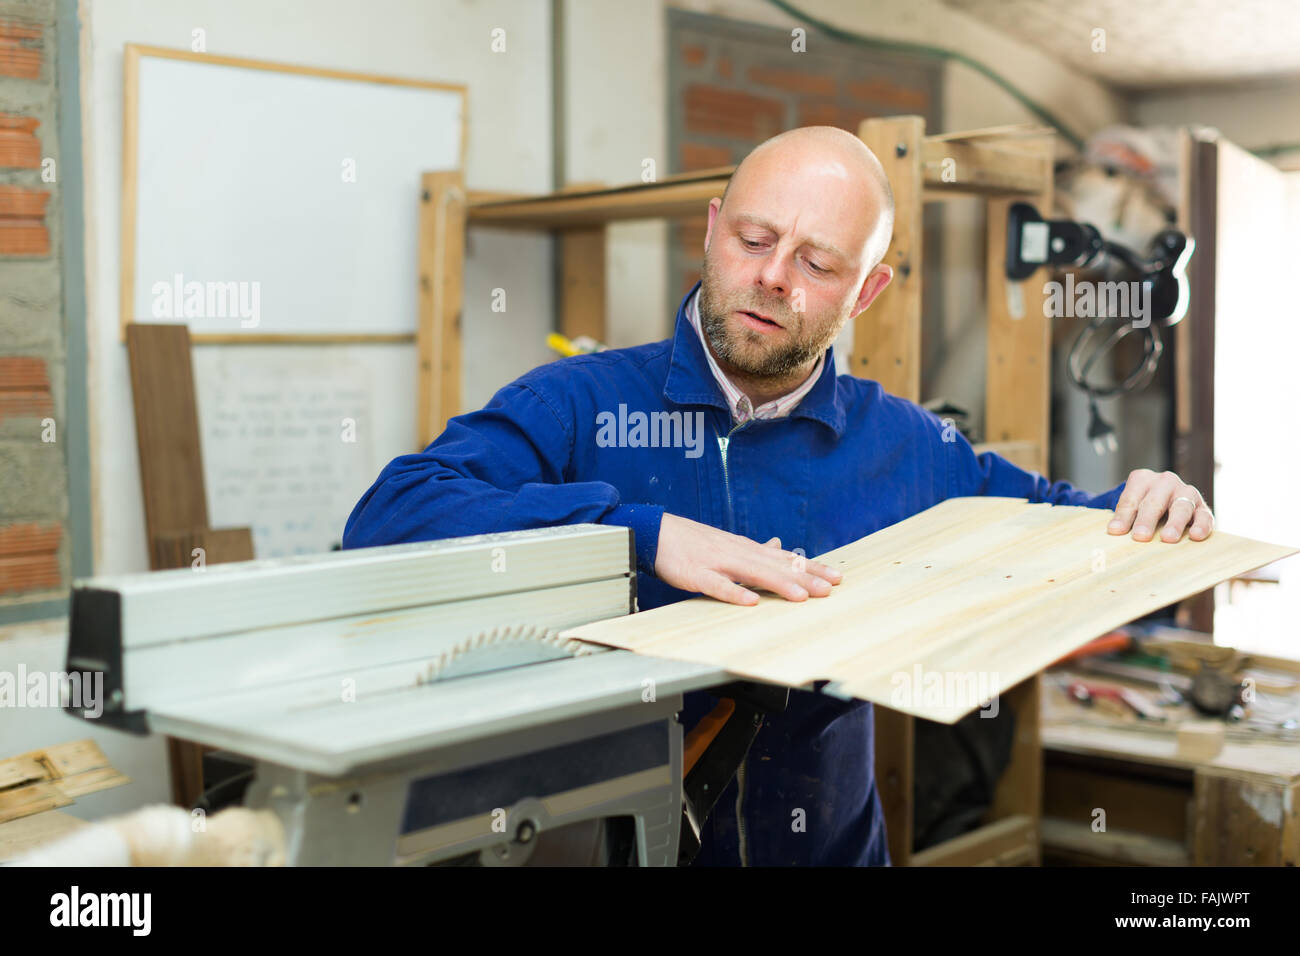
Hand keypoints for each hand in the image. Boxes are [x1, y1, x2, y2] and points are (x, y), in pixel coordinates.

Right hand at [654, 513, 842, 605]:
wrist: (658, 533)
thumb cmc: (694, 542)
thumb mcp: (730, 543)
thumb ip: (755, 549)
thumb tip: (780, 546)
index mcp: (747, 549)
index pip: (785, 559)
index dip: (811, 568)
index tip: (836, 577)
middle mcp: (738, 553)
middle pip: (777, 566)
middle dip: (805, 578)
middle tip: (830, 589)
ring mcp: (719, 563)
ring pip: (754, 573)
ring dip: (779, 584)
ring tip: (802, 596)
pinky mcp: (697, 574)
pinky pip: (717, 585)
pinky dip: (734, 593)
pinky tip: (750, 602)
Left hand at [1108, 469, 1213, 542]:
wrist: (1164, 505)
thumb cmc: (1140, 510)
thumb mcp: (1129, 508)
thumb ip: (1123, 517)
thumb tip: (1114, 533)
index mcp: (1142, 479)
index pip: (1131, 498)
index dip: (1123, 515)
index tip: (1116, 531)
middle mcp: (1165, 481)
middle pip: (1154, 502)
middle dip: (1146, 520)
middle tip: (1140, 536)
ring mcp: (1186, 492)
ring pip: (1181, 506)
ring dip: (1174, 523)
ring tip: (1168, 538)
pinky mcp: (1202, 507)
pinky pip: (1204, 515)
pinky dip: (1201, 525)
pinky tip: (1195, 536)